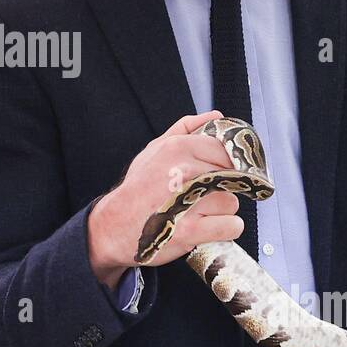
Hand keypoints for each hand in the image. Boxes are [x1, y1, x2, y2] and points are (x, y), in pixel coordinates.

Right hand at [87, 110, 241, 288]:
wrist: (114, 226)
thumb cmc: (138, 188)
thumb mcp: (154, 149)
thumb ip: (186, 129)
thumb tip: (217, 116)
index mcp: (177, 147)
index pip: (225, 151)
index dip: (226, 165)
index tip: (215, 175)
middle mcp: (185, 170)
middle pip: (231, 176)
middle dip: (220, 187)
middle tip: (200, 196)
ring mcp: (189, 201)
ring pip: (232, 202)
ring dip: (220, 211)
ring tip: (197, 212)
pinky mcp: (192, 230)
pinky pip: (232, 226)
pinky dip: (224, 230)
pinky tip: (205, 228)